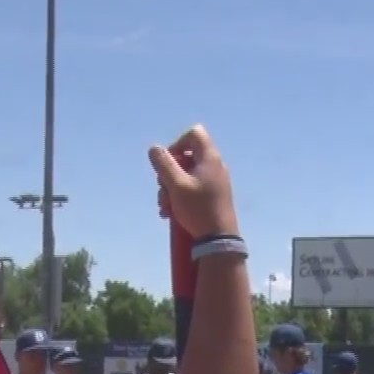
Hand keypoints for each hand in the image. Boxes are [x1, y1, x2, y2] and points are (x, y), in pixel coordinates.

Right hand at [151, 125, 239, 239]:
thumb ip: (164, 164)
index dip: (177, 143)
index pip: (194, 134)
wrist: (219, 239)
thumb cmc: (198, 208)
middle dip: (168, 173)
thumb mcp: (176, 185)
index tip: (168, 162)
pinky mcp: (212, 197)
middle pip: (186, 157)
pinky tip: (170, 214)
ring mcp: (214, 182)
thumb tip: (154, 149)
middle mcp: (214, 167)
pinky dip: (179, 197)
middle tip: (163, 189)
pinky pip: (191, 189)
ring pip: (185, 176)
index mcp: (209, 158)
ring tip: (164, 208)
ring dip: (170, 189)